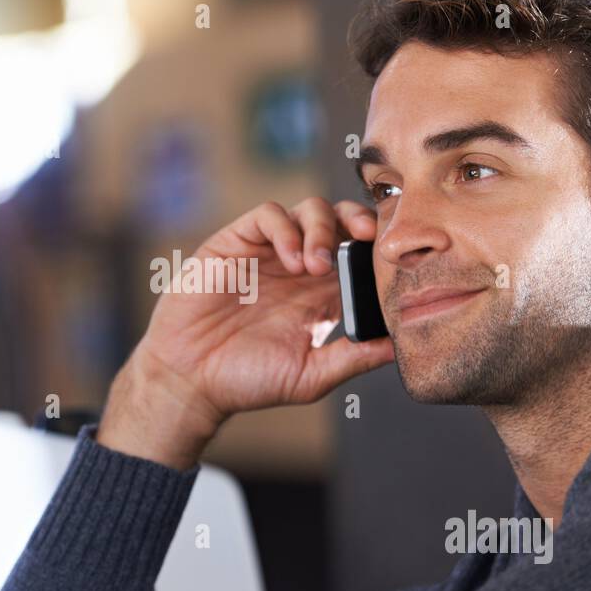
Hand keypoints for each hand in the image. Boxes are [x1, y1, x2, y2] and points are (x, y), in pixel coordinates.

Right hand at [97, 198, 394, 468]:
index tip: (392, 260)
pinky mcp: (236, 243)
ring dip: (323, 228)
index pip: (362, 254)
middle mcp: (300, 267)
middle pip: (343, 220)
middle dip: (360, 221)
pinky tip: (291, 259)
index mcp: (323, 294)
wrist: (190, 380)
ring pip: (310, 209)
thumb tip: (401, 347)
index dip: (379, 247)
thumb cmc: (247, 381)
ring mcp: (269, 252)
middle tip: (366, 239)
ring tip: (318, 264)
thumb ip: (354, 357)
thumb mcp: (312, 375)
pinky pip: (268, 215)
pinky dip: (286, 228)